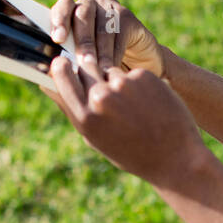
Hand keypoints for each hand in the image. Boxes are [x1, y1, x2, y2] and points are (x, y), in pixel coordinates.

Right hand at [42, 55, 208, 186]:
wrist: (175, 159)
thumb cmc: (132, 153)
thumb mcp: (96, 138)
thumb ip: (74, 110)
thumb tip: (46, 84)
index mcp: (85, 118)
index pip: (61, 78)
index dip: (61, 68)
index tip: (61, 63)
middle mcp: (101, 98)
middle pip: (83, 68)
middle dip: (87, 70)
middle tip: (99, 80)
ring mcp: (123, 85)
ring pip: (109, 69)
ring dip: (115, 80)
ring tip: (133, 107)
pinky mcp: (144, 76)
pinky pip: (132, 73)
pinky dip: (137, 84)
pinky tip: (148, 103)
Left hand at [48, 0, 165, 76]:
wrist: (131, 75)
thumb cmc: (96, 73)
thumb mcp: (78, 70)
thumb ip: (62, 67)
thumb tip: (46, 71)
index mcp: (70, 12)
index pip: (62, 8)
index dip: (59, 20)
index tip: (57, 39)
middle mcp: (88, 4)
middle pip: (82, 15)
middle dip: (82, 42)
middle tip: (84, 63)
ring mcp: (108, 7)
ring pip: (102, 27)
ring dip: (100, 52)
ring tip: (99, 71)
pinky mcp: (127, 16)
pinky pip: (120, 32)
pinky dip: (116, 53)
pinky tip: (114, 69)